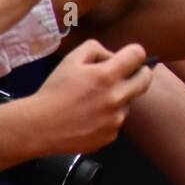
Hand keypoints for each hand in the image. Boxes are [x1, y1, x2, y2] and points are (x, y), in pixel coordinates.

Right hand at [22, 41, 151, 154]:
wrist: (39, 126)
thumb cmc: (54, 90)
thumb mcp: (71, 60)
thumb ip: (96, 49)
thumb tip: (113, 56)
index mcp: (107, 75)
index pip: (139, 55)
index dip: (134, 53)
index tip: (128, 58)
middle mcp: (117, 97)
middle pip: (146, 79)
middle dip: (139, 73)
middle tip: (125, 75)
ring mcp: (116, 119)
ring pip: (129, 102)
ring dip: (119, 98)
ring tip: (94, 101)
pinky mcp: (111, 135)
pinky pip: (117, 121)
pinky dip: (108, 117)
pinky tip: (89, 117)